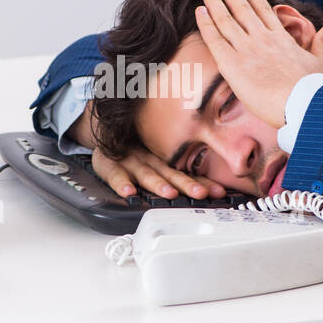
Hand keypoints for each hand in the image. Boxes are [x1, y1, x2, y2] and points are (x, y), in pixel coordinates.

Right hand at [71, 100, 225, 198]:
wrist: (103, 129)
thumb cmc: (131, 147)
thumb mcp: (154, 154)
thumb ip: (175, 167)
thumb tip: (207, 185)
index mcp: (161, 159)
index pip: (185, 172)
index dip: (202, 181)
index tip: (220, 191)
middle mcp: (148, 160)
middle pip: (170, 173)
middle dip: (187, 184)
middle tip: (201, 193)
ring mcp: (129, 161)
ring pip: (146, 173)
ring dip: (158, 184)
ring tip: (169, 194)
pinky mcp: (109, 164)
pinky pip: (114, 174)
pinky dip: (121, 183)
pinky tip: (128, 191)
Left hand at [195, 0, 322, 128]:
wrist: (302, 105)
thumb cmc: (313, 90)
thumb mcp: (321, 61)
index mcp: (281, 37)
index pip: (263, 9)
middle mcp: (262, 38)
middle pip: (241, 7)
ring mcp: (246, 50)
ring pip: (225, 18)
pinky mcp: (233, 65)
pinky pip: (215, 39)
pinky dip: (205, 24)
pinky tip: (199, 9)